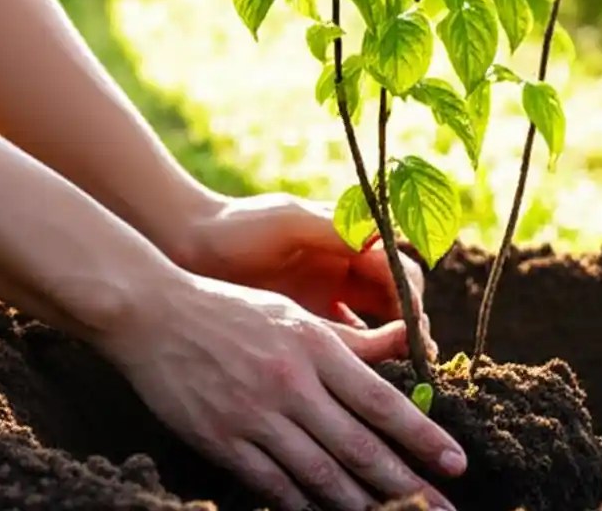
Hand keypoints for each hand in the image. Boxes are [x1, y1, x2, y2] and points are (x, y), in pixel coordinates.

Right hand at [97, 273, 464, 510]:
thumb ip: (347, 344)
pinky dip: (304, 506)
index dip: (423, 437)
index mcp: (316, 347)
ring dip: (362, 507)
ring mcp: (255, 416)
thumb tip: (405, 352)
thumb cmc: (232, 310)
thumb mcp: (295, 314)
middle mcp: (292, 384)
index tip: (457, 464)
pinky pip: (273, 485)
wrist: (154, 315)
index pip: (383, 402)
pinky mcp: (223, 440)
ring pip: (320, 475)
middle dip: (407, 487)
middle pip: (360, 448)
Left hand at [174, 193, 434, 350]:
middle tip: (416, 353)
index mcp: (348, 240)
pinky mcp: (307, 327)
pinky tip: (363, 380)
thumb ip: (335, 228)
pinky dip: (358, 362)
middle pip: (397, 300)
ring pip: (376, 326)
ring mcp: (328, 299)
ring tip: (401, 370)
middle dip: (411, 324)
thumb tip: (382, 238)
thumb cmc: (237, 227)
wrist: (185, 247)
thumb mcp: (288, 221)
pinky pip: (344, 346)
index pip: (397, 267)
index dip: (411, 293)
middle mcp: (345, 270)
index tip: (414, 319)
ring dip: (391, 347)